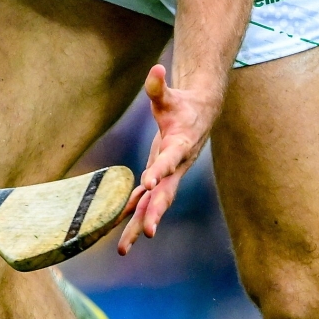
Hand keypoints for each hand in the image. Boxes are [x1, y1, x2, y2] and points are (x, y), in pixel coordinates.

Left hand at [118, 63, 217, 254]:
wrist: (200, 116)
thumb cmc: (182, 105)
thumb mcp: (169, 94)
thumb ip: (159, 85)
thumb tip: (156, 68)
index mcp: (180, 146)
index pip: (170, 160)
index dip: (161, 170)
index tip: (149, 183)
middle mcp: (176, 167)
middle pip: (165, 194)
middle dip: (154, 213)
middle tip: (146, 233)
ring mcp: (168, 177)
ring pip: (153, 205)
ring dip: (138, 225)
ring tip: (123, 249)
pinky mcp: (159, 179)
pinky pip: (145, 201)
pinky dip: (132, 214)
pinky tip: (119, 230)